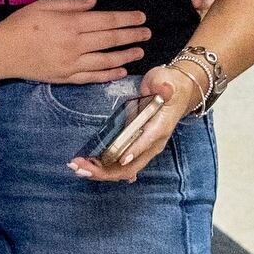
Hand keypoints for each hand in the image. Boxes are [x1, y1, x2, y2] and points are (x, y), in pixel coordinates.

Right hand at [0, 0, 149, 84]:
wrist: (2, 52)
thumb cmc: (21, 24)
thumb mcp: (44, 5)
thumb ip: (71, 4)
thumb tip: (95, 2)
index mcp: (71, 24)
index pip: (107, 21)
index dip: (127, 19)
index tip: (142, 18)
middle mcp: (76, 45)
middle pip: (111, 39)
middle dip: (132, 36)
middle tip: (147, 33)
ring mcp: (72, 64)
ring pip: (106, 60)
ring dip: (125, 56)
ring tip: (139, 52)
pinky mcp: (66, 77)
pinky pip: (92, 77)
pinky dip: (108, 74)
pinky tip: (120, 70)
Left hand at [70, 62, 193, 182]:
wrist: (176, 93)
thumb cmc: (168, 86)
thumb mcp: (165, 80)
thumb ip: (163, 85)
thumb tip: (163, 87)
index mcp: (159, 128)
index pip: (146, 142)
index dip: (134, 151)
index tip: (120, 158)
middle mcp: (152, 145)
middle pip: (130, 167)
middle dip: (105, 171)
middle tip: (81, 166)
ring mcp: (143, 150)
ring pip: (122, 171)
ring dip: (99, 172)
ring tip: (77, 167)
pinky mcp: (135, 149)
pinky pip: (119, 167)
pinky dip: (102, 169)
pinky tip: (86, 168)